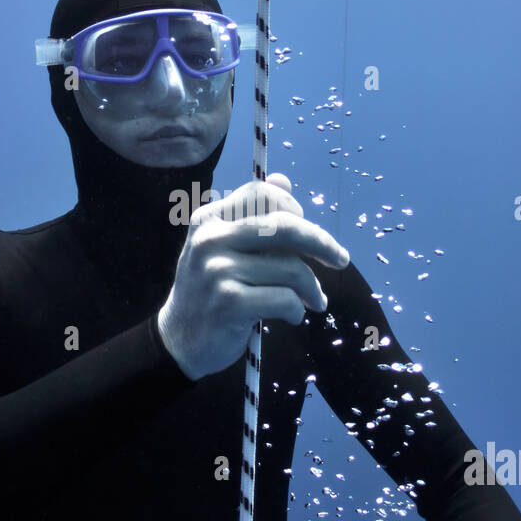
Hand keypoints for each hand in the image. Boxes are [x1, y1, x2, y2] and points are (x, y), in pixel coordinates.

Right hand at [157, 172, 349, 380]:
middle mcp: (211, 240)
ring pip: (292, 269)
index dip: (294, 208)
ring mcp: (218, 271)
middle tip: (341, 259)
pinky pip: (285, 299)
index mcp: (209, 218)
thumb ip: (252, 215)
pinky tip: (292, 316)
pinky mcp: (229, 303)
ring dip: (312, 288)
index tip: (309, 230)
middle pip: (285, 226)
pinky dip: (297, 310)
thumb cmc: (209, 290)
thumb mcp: (223, 247)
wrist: (179, 340)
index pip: (263, 194)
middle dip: (322, 243)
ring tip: (314, 301)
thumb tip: (284, 180)